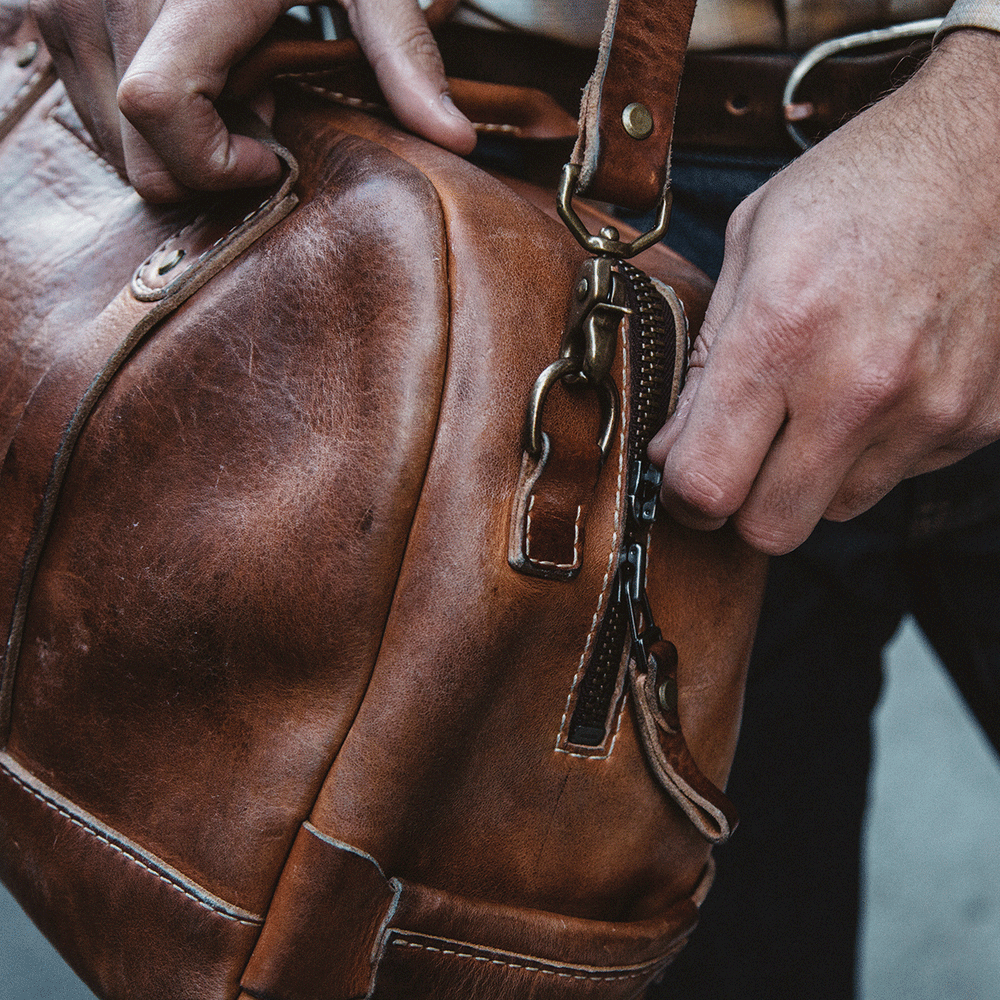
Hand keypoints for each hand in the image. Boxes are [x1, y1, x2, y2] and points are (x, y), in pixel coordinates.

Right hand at [31, 0, 475, 200]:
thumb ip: (404, 52)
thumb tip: (458, 141)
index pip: (159, 110)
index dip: (214, 160)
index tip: (271, 152)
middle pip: (141, 155)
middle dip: (209, 161)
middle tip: (263, 108)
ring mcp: (61, 1)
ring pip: (109, 142)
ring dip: (176, 137)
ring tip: (230, 78)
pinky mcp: (43, 4)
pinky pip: (87, 106)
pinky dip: (143, 113)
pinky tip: (194, 65)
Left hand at [649, 29, 999, 554]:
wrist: (989, 151)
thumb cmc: (858, 187)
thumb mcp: (750, 247)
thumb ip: (705, 360)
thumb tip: (671, 450)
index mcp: (780, 333)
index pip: (707, 483)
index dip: (683, 495)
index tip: (684, 478)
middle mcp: (857, 385)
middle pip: (771, 528)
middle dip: (742, 505)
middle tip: (739, 462)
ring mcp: (927, 409)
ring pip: (834, 509)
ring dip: (810, 476)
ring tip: (818, 403)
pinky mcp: (978, 419)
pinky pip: (899, 476)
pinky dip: (875, 450)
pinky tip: (877, 387)